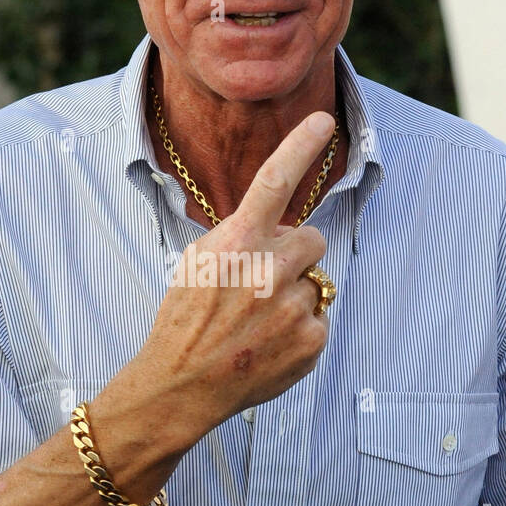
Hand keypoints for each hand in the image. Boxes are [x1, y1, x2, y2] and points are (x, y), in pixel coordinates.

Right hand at [135, 111, 335, 436]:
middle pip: (311, 239)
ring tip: (258, 323)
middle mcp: (269, 270)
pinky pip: (319, 320)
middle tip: (263, 284)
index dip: (300, 146)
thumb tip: (279, 227)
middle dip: (296, 254)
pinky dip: (300, 332)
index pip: (274, 181)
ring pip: (315, 282)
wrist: (181, 385)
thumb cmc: (186, 320)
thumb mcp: (199, 262)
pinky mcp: (311, 340)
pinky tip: (268, 345)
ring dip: (294, 296)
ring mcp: (293, 307)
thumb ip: (241, 237)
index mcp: (236, 243)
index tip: (324, 120)